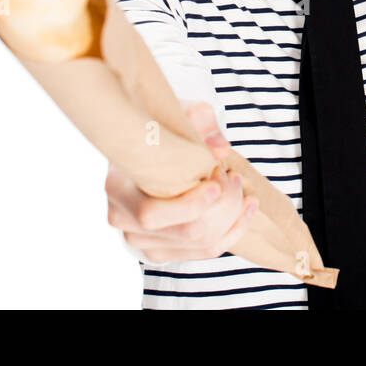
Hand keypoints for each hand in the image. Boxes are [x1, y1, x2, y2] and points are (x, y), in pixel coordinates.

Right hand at [106, 100, 258, 263]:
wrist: (149, 151)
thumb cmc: (161, 132)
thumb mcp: (176, 115)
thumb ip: (198, 121)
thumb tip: (220, 147)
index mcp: (117, 187)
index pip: (151, 213)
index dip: (191, 204)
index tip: (217, 176)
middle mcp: (123, 220)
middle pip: (187, 231)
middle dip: (224, 204)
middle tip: (233, 175)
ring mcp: (142, 240)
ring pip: (202, 243)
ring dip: (233, 214)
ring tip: (240, 185)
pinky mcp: (163, 250)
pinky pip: (208, 250)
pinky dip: (235, 228)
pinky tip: (248, 205)